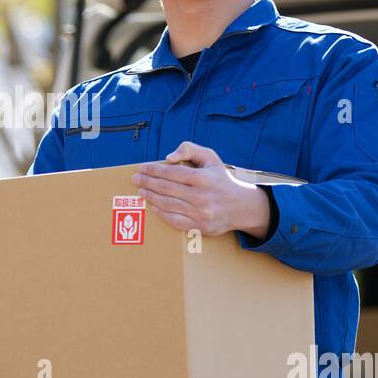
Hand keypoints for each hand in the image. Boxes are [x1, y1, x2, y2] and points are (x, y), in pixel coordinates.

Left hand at [131, 141, 270, 238]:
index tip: (141, 168)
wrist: (241, 206)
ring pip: (167, 205)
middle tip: (136, 179)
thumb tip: (168, 157)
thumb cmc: (220, 179)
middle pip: (166, 189)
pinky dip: (160, 213)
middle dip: (147, 182)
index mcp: (203, 178)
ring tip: (141, 190)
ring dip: (150, 197)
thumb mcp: (210, 158)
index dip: (153, 170)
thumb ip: (189, 149)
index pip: (171, 172)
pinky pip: (174, 220)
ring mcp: (200, 213)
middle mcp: (201, 196)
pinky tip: (152, 205)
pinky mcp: (199, 227)